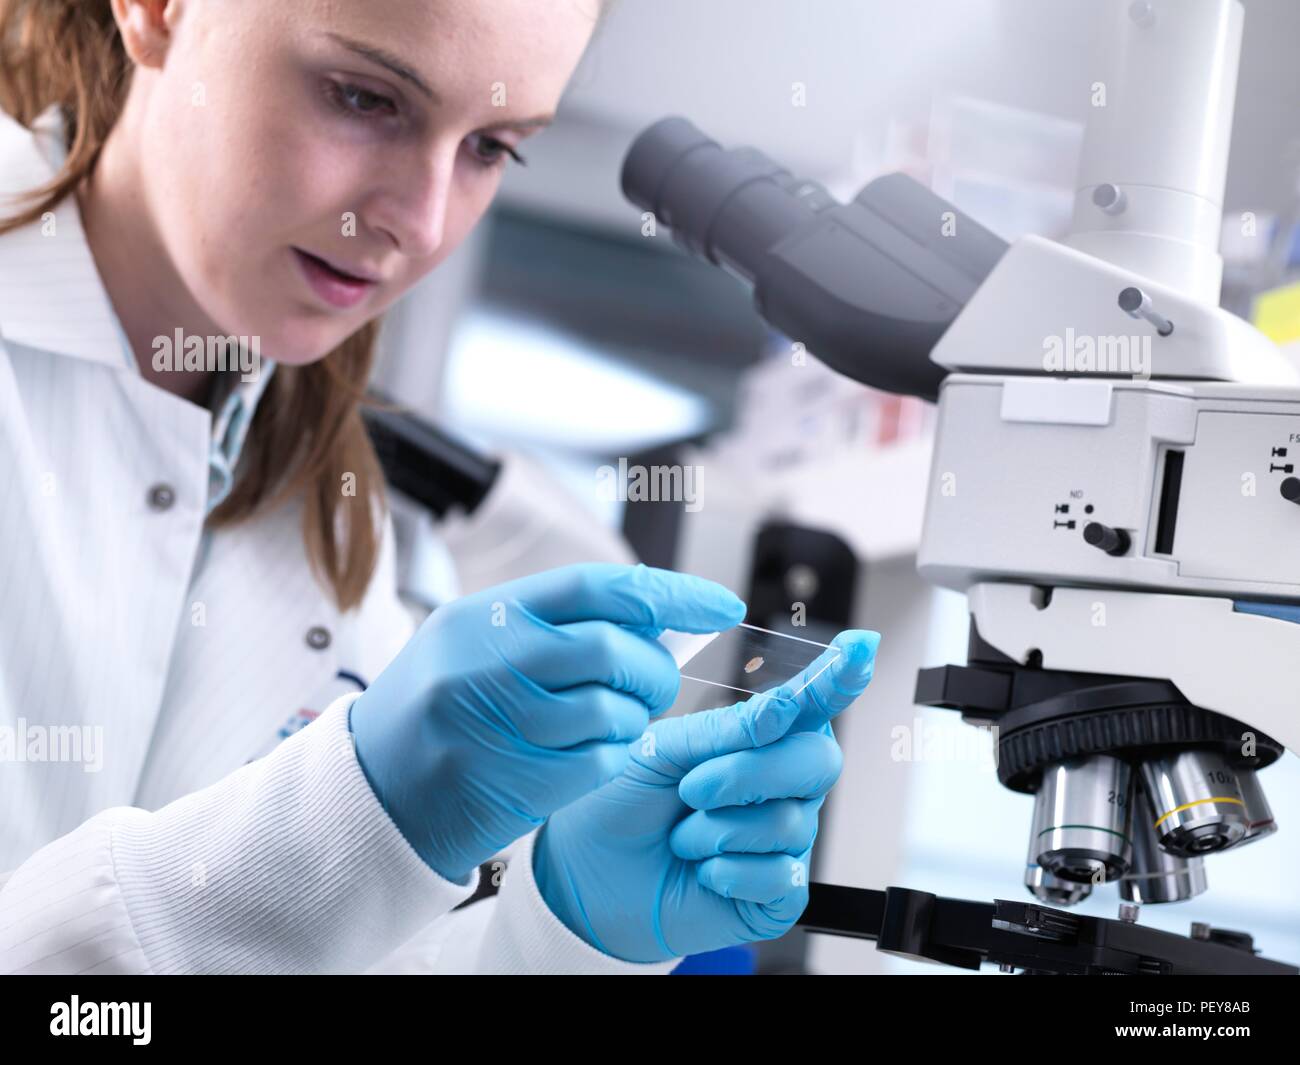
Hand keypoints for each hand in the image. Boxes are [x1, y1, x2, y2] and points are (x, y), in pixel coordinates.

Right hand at [348, 563, 745, 883]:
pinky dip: (616, 755)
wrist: (375, 790)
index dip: (672, 592)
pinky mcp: (523, 780)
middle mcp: (494, 660)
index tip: (721, 605)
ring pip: (617, 709)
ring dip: (636, 716)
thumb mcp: (481, 640)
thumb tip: (656, 617)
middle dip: (653, 667)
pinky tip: (593, 752)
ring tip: (615, 719)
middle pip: (616, 649)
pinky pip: (605, 759)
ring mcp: (505, 722)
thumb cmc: (440, 706)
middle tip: (652, 681)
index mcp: (489, 613)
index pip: (601, 587)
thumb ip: (559, 625)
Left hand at [533, 629, 879, 961]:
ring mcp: (785, 840)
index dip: (838, 676)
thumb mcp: (664, 749)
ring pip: (790, 823)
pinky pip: (778, 875)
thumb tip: (784, 706)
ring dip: (719, 829)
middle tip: (693, 788)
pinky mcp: (778, 892)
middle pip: (818, 762)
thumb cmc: (623, 803)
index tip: (860, 645)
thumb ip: (727, 729)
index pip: (812, 703)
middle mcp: (782, 785)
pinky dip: (725, 871)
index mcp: (758, 738)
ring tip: (683, 834)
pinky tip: (701, 869)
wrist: (588, 875)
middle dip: (749, 773)